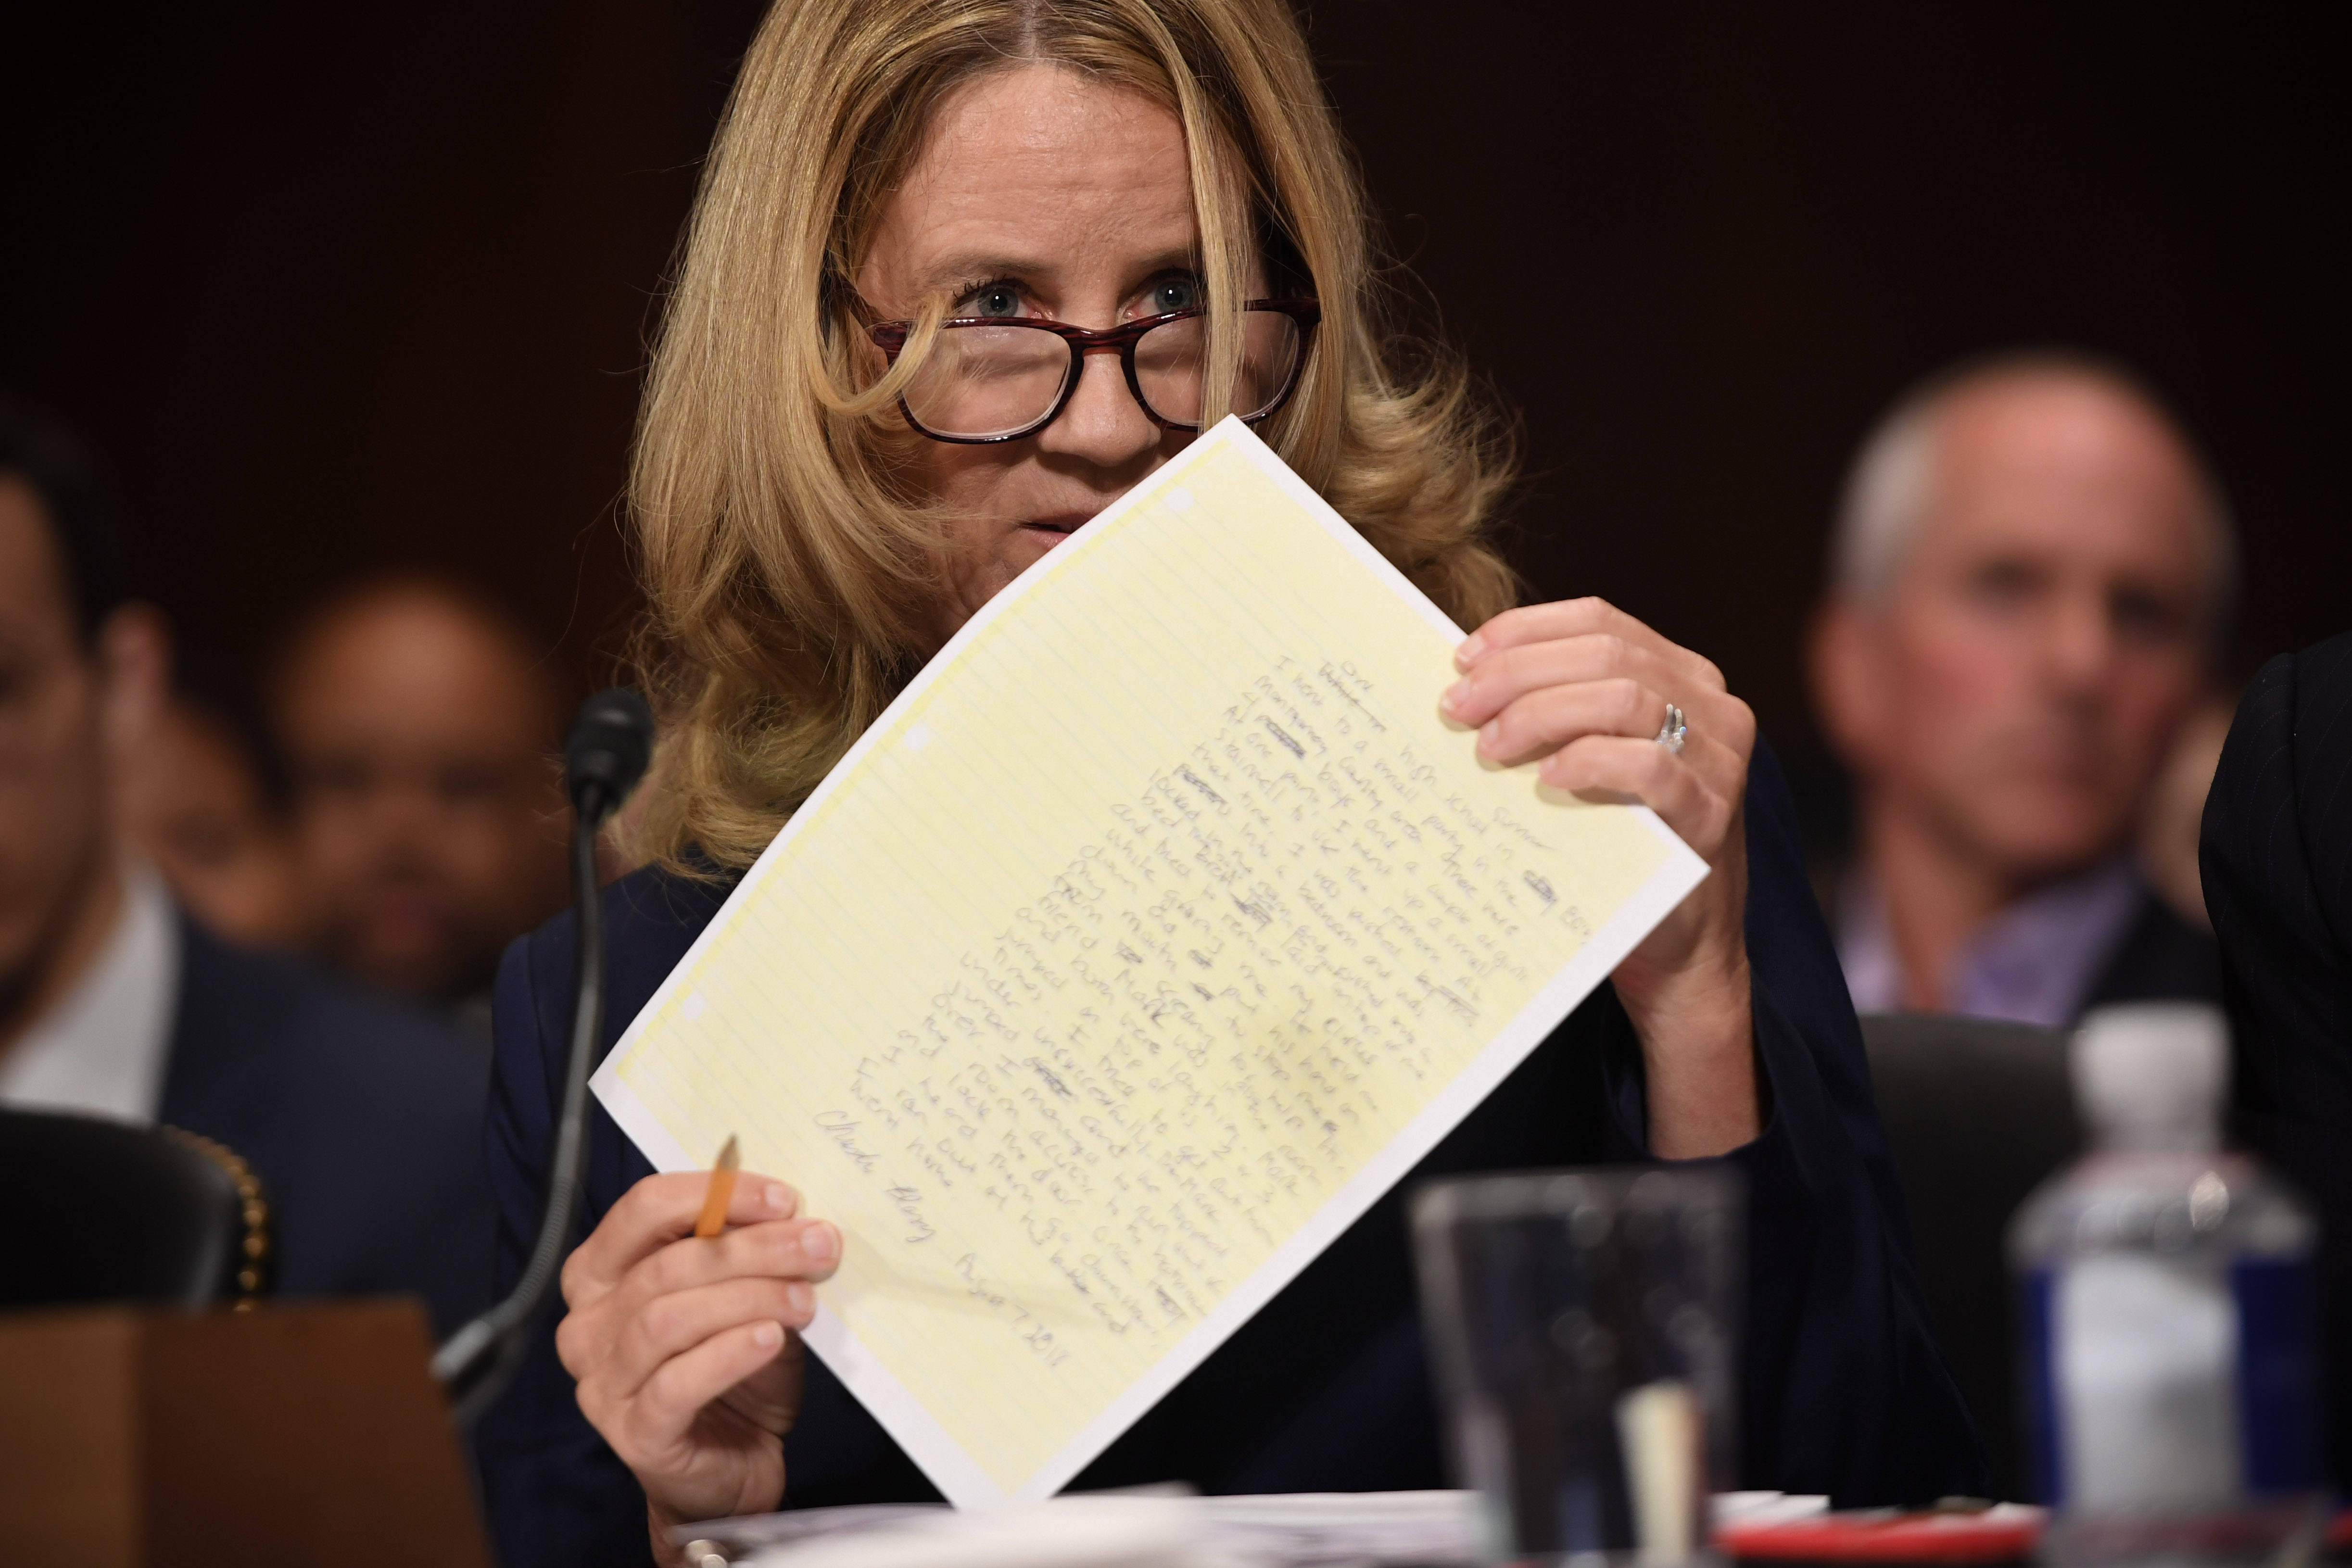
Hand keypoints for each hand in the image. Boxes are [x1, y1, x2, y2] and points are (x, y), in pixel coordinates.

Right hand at [555, 1172, 841, 1559]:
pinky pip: (677, 1383)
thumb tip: (792, 1215)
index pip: (643, 1208)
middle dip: (753, 1248)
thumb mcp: (743, 1298)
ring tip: (804, 1299)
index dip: (714, 1194)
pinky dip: (730, 1353)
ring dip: (748, 1298)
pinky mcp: (633, 1433)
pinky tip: (771, 1340)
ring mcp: (603, 1383)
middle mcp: (589, 1324)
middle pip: (666, 1264)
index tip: (782, 1199)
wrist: (734, 1467)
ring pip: (669, 1318)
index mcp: (602, 1273)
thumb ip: (747, 1254)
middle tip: (817, 1245)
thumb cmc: (735, 1371)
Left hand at [1441, 597, 1759, 1156]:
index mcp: (1681, 675)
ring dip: (1542, 712)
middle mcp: (1713, 706)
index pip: (1600, 621)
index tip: (1463, 656)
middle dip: (1520, 671)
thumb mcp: (1586, 763)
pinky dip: (1590, 762)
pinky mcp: (1713, 813)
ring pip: (1627, 698)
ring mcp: (1719, 759)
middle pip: (1607, 654)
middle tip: (1457, 706)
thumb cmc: (1616, 843)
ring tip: (1488, 746)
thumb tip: (1464, 680)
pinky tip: (1544, 779)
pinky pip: (1651, 767)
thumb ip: (1555, 715)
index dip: (1526, 629)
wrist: (1675, 945)